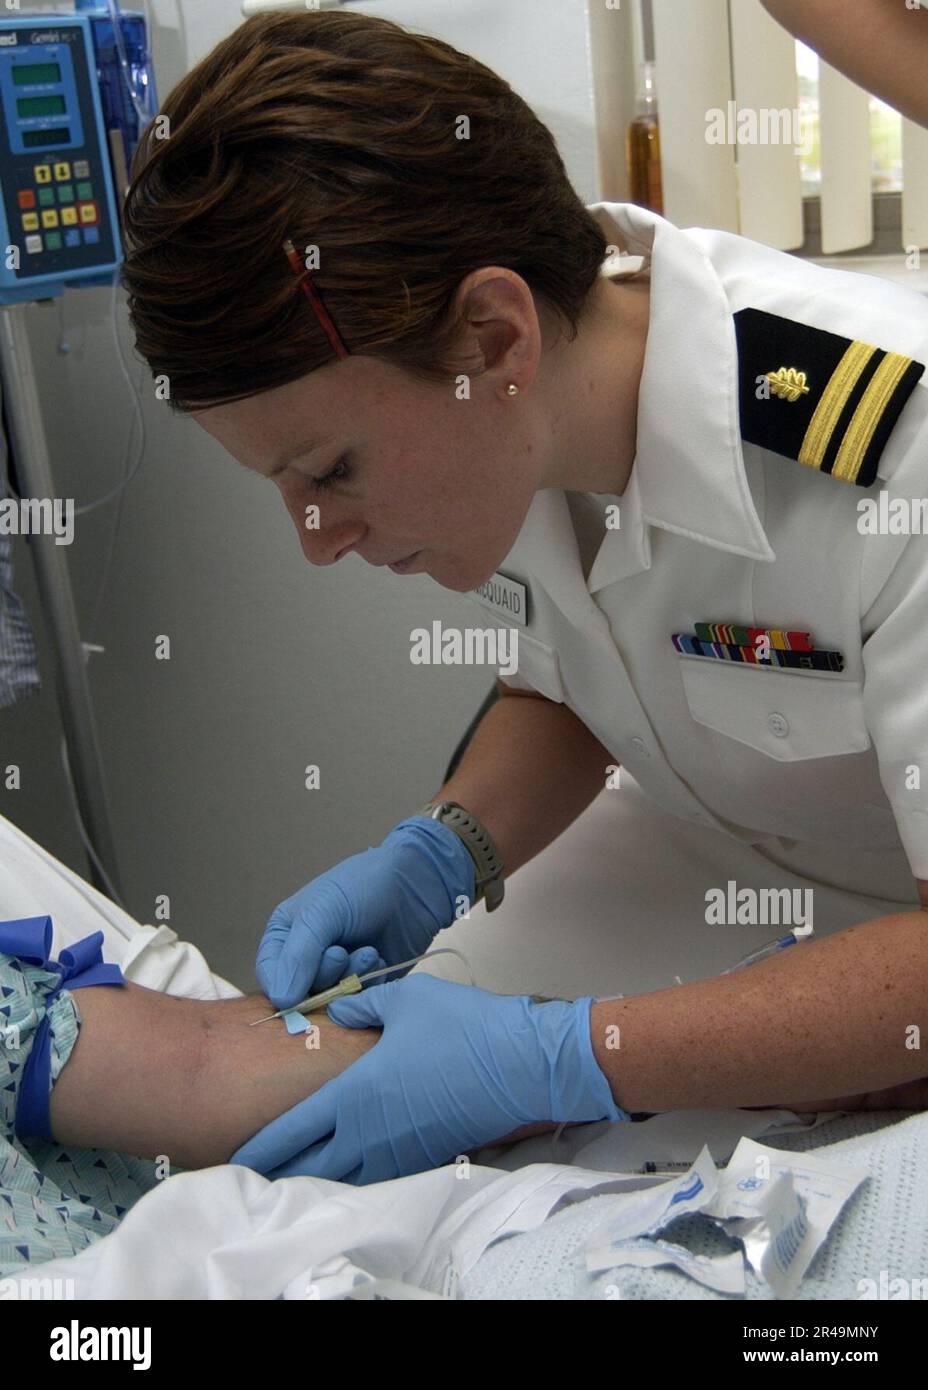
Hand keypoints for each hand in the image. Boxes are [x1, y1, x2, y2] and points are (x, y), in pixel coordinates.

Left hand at [230, 975, 628, 1183]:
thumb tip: (335, 1012)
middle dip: (281, 1172)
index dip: (263, 1147)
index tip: (236, 1156)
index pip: (295, 1132)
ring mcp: (402, 1149)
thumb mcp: (405, 999)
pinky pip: (379, 1171)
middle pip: (313, 1168)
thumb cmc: (465, 1027)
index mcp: (357, 1095)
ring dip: (318, 1176)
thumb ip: (360, 1008)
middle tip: (256, 1172)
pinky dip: (356, 1171)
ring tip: (296, 1173)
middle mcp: (373, 1132)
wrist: (523, 1063)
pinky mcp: (428, 1153)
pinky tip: (352, 1162)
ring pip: (346, 1176)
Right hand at [257, 816, 475, 1009]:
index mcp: (287, 933)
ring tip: (368, 951)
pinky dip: (369, 983)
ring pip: (331, 999)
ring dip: (350, 978)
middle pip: (301, 993)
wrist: (417, 883)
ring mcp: (338, 970)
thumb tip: (281, 1000)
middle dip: (325, 976)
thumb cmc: (363, 886)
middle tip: (342, 952)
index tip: (302, 991)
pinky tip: (380, 958)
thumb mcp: (323, 912)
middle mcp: (308, 955)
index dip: (283, 989)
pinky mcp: (366, 980)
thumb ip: (299, 955)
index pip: (270, 976)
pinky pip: (359, 1000)